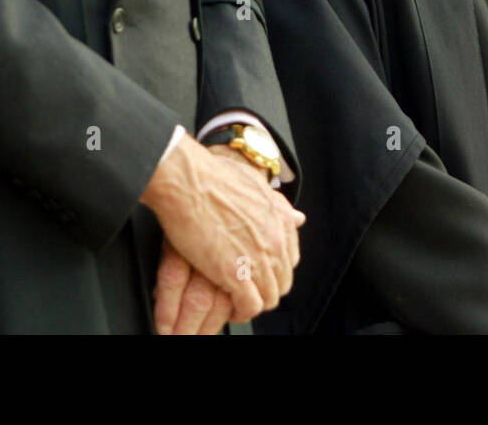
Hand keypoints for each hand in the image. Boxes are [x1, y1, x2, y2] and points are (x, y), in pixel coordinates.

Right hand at [141, 134, 304, 321]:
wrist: (189, 180)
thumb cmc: (213, 176)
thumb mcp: (256, 184)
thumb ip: (278, 205)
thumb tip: (298, 217)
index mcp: (280, 220)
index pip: (290, 259)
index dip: (274, 270)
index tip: (260, 273)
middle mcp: (275, 241)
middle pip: (282, 282)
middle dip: (266, 289)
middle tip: (247, 292)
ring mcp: (258, 258)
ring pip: (269, 298)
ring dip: (254, 303)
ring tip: (237, 304)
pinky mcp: (236, 274)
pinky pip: (250, 306)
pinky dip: (242, 312)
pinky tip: (231, 308)